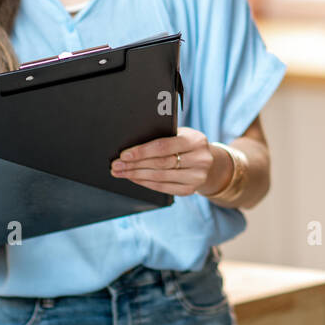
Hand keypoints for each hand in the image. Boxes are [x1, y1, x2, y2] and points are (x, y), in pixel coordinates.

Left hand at [111, 127, 226, 197]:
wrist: (208, 161)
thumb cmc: (186, 144)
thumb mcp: (180, 134)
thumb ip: (163, 137)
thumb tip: (131, 146)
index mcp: (196, 140)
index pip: (164, 146)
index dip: (142, 151)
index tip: (124, 155)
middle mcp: (200, 159)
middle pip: (160, 163)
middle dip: (134, 165)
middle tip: (116, 165)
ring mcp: (197, 177)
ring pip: (160, 177)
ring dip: (136, 176)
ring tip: (121, 172)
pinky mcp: (190, 189)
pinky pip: (163, 188)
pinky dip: (146, 184)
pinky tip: (135, 179)